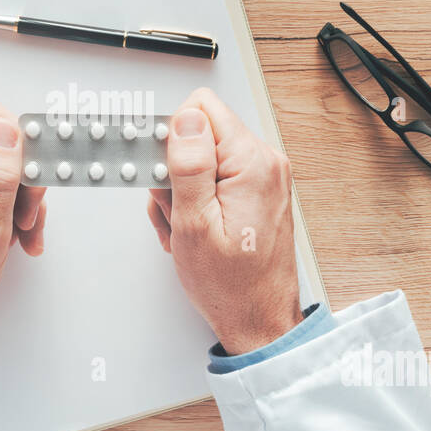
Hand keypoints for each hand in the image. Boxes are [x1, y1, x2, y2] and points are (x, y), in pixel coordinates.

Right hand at [146, 88, 302, 354]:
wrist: (260, 321)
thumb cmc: (232, 286)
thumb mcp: (195, 225)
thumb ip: (189, 165)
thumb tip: (184, 119)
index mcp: (252, 163)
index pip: (201, 109)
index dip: (172, 139)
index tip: (165, 175)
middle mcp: (265, 163)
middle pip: (199, 137)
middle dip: (175, 173)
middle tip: (176, 214)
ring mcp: (264, 178)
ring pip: (202, 162)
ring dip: (182, 195)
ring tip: (186, 231)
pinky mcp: (258, 193)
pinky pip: (215, 181)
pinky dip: (197, 204)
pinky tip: (196, 233)